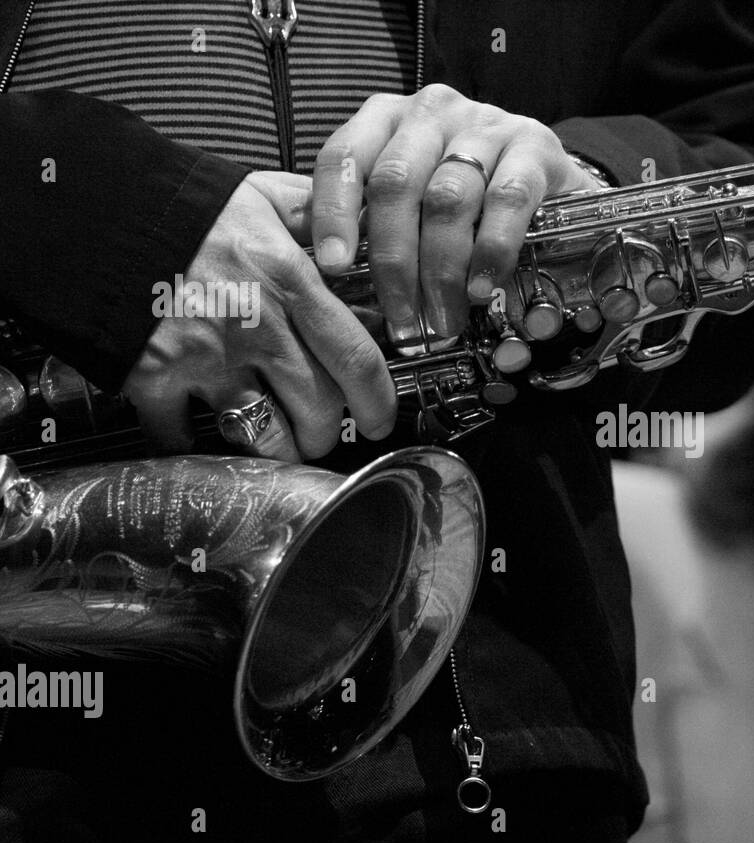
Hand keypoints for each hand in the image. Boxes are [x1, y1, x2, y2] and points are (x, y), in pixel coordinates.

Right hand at [123, 170, 395, 461]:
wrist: (84, 207)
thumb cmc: (177, 204)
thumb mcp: (259, 193)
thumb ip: (314, 214)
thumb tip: (358, 222)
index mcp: (289, 283)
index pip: (357, 360)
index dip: (379, 402)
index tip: (380, 419)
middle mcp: (255, 328)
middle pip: (318, 411)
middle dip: (326, 433)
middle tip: (320, 430)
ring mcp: (204, 360)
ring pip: (263, 436)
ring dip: (274, 447)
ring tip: (272, 437)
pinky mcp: (153, 380)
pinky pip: (183, 437)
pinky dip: (190, 444)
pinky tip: (195, 430)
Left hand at [310, 85, 605, 341]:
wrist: (548, 178)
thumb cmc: (466, 194)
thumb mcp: (411, 197)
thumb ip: (368, 216)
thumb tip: (319, 255)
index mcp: (387, 118)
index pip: (345, 156)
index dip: (333, 211)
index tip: (333, 266)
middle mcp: (432, 111)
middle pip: (396, 183)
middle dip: (393, 260)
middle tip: (401, 317)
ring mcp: (485, 124)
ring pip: (447, 198)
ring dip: (442, 269)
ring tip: (443, 318)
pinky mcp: (534, 146)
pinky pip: (506, 200)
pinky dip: (490, 251)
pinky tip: (481, 288)